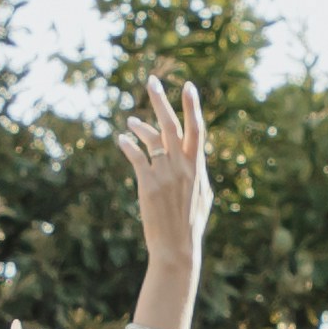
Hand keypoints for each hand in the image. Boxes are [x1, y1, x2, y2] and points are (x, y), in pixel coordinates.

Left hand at [117, 76, 211, 263]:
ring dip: (140, 126)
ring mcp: (164, 174)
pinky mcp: (147, 184)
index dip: (192, 106)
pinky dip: (128, 145)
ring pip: (151, 139)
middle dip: (161, 101)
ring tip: (132, 121)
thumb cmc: (192, 224)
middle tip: (153, 81)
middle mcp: (182, 166)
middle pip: (172, 125)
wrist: (177, 247)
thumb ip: (200, 174)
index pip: (196, 129)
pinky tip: (122, 139)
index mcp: (198, 167)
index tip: (188, 86)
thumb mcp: (204, 197)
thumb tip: (199, 161)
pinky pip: (135, 157)